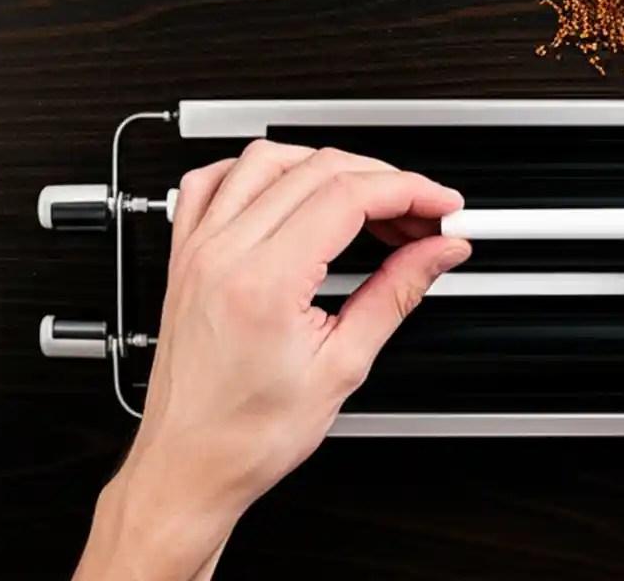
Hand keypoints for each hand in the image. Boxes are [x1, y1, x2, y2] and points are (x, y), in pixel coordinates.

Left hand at [73, 142, 470, 580]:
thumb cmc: (248, 434)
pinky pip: (212, 181)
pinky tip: (287, 191)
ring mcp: (197, 249)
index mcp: (263, 282)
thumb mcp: (342, 366)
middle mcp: (223, 253)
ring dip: (326, 166)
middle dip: (383, 181)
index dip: (408, 189)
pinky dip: (258, 172)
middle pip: (317, 169)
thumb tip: (436, 252)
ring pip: (266, 159)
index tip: (439, 204)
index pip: (348, 195)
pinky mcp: (184, 255)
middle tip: (420, 214)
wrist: (190, 464)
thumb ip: (396, 293)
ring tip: (365, 202)